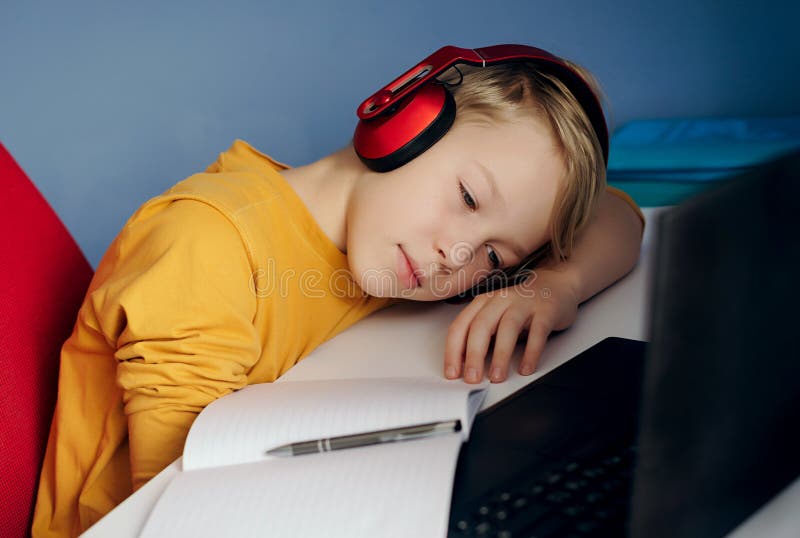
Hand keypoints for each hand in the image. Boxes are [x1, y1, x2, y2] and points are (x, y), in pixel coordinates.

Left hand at [443, 268, 579, 382]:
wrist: (556, 283)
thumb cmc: (521, 305)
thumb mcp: (495, 315)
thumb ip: (480, 335)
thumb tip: (463, 364)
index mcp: (483, 302)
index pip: (460, 326)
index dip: (453, 351)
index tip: (451, 372)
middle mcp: (501, 300)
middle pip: (482, 326)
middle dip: (474, 355)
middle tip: (472, 378)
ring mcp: (524, 304)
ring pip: (508, 328)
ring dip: (500, 355)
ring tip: (496, 377)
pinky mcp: (546, 311)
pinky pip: (538, 332)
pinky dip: (531, 352)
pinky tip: (526, 368)